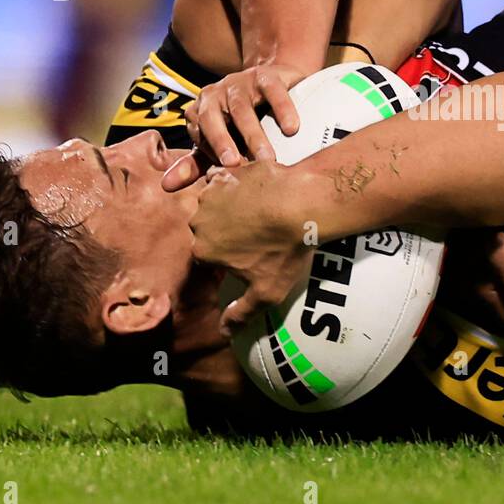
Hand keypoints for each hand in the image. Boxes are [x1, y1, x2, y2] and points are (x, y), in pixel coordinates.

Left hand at [164, 64, 304, 190]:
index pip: (199, 136)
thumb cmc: (242, 123)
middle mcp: (214, 95)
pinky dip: (281, 109)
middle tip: (235, 164)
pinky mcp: (266, 75)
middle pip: (212, 119)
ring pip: (241, 108)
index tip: (224, 174)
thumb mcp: (218, 143)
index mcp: (199, 113)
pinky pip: (272, 91)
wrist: (272, 86)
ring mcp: (239, 82)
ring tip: (267, 157)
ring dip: (253, 133)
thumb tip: (165, 186)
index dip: (209, 154)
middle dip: (222, 141)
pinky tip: (291, 129)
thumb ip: (194, 164)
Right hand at [188, 162, 313, 334]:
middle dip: (228, 231)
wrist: (303, 204)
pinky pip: (227, 177)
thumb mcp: (266, 293)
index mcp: (204, 250)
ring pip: (216, 202)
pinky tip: (259, 188)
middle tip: (261, 233)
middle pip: (209, 228)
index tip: (252, 255)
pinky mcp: (230, 171)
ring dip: (232, 206)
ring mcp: (214, 192)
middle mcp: (200, 220)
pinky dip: (238, 182)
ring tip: (263, 210)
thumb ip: (240, 313)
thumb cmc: (284, 250)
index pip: (209, 256)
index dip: (230, 256)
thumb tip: (224, 332)